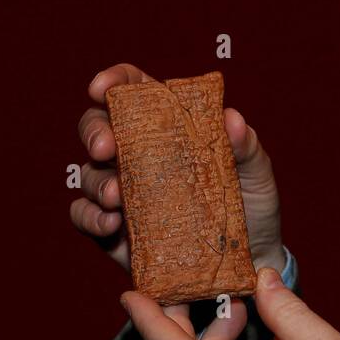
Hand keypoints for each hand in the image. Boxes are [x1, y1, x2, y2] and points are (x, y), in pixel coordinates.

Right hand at [70, 62, 284, 275]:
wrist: (249, 259)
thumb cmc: (251, 205)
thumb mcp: (256, 173)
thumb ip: (245, 146)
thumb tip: (231, 118)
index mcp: (170, 126)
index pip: (135, 90)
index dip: (115, 81)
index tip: (102, 88)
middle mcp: (139, 152)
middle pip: (98, 126)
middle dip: (94, 131)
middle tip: (105, 147)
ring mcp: (122, 190)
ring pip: (89, 173)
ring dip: (97, 181)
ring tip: (117, 198)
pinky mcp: (113, 228)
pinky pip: (83, 215)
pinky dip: (90, 216)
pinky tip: (111, 224)